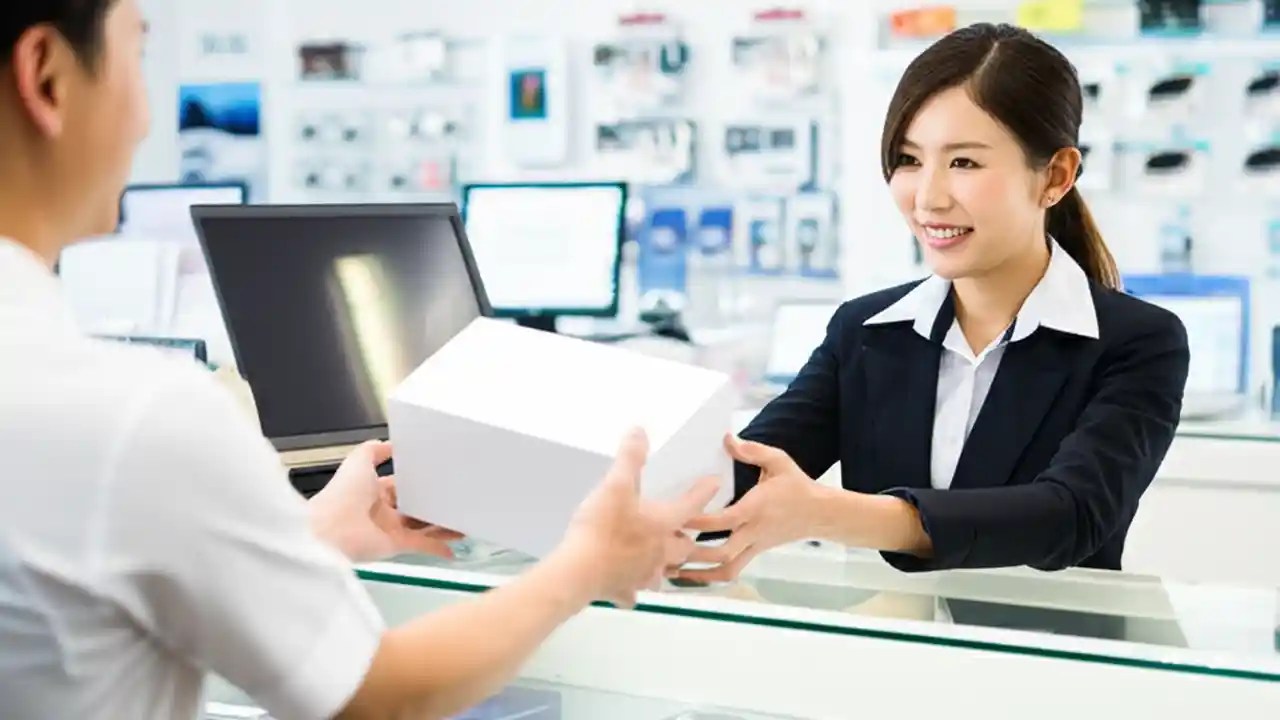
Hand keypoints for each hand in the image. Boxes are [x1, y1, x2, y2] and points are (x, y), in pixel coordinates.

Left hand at [309, 440, 463, 562]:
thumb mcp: (358, 460)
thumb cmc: (342, 494)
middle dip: (433, 504)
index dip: (416, 480)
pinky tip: (455, 547)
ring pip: (423, 527)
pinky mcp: (397, 546)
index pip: (399, 484)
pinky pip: (422, 546)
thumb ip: (374, 450)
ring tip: (463, 520)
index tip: (436, 475)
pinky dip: (438, 548)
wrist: (332, 529)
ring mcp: (390, 530)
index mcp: (371, 490)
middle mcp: (381, 511)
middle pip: (414, 507)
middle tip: (455, 497)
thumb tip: (390, 444)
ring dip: (442, 526)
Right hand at [559, 428, 720, 608]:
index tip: (714, 483)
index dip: (703, 492)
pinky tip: (627, 588)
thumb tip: (640, 431)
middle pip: (683, 548)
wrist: (579, 571)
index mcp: (663, 524)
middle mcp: (660, 553)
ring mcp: (642, 575)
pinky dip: (632, 589)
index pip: (691, 506)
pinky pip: (632, 592)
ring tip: (660, 560)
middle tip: (685, 532)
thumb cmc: (602, 526)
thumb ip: (630, 458)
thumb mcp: (615, 484)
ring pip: (662, 572)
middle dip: (687, 539)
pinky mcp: (623, 590)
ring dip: (665, 565)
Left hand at [677, 435, 819, 583]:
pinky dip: (713, 576)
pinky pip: (733, 570)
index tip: (675, 517)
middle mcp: (753, 531)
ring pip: (727, 568)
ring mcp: (755, 546)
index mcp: (756, 508)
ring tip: (673, 570)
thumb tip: (727, 438)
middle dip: (694, 553)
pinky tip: (693, 575)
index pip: (724, 520)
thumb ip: (752, 450)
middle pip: (722, 551)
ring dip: (701, 573)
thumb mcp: (778, 461)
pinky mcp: (755, 553)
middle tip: (667, 547)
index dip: (699, 521)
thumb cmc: (796, 485)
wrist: (820, 513)